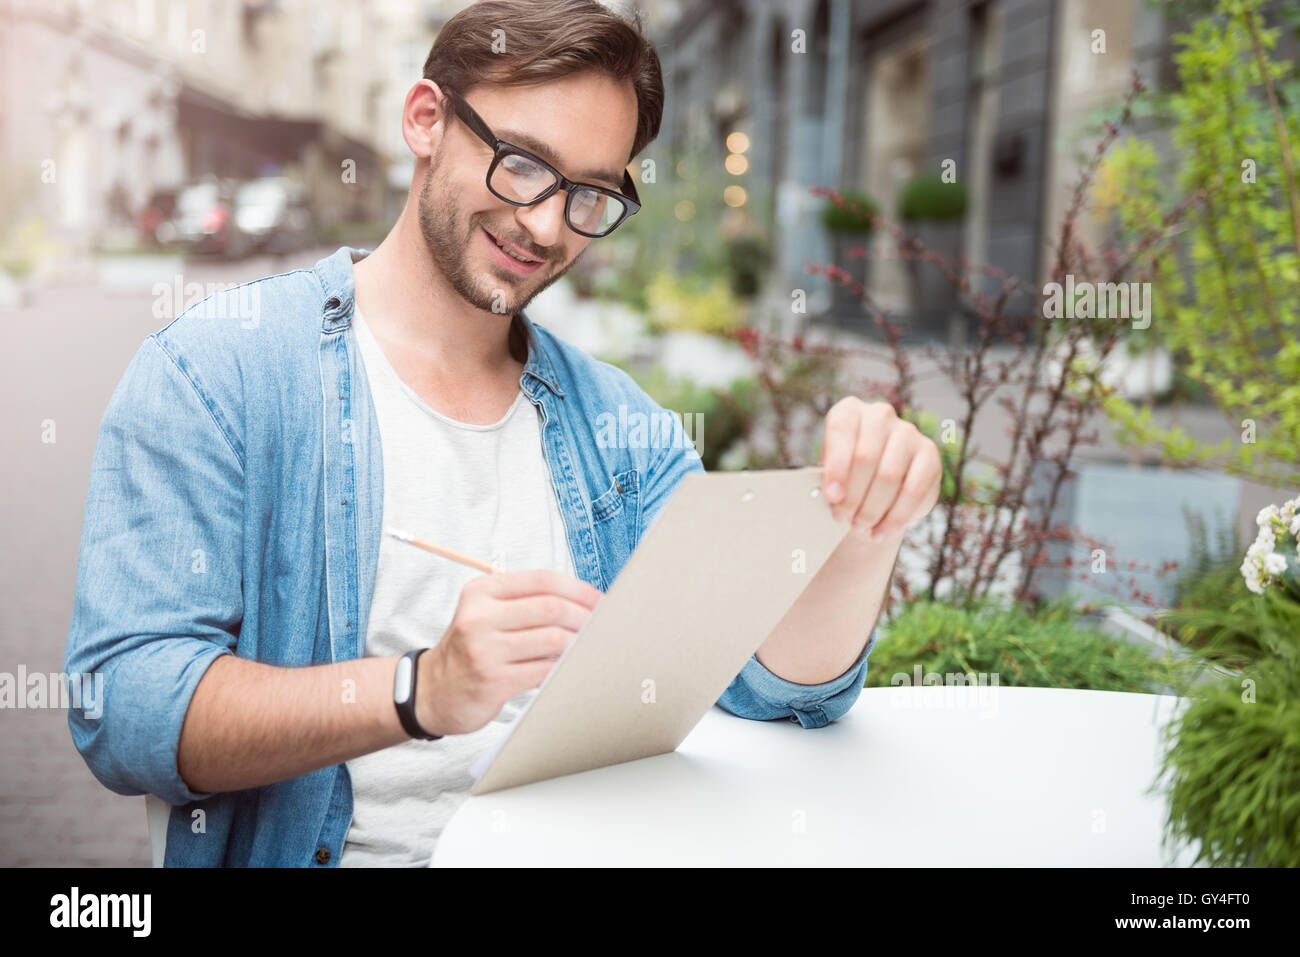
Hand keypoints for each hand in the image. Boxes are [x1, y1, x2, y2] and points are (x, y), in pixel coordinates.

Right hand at [415, 570, 601, 735]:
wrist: (432, 691)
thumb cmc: (471, 649)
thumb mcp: (484, 613)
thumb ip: (524, 603)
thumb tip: (584, 603)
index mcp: (481, 592)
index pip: (541, 580)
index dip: (579, 589)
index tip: (601, 600)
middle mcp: (479, 617)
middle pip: (551, 608)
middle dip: (585, 616)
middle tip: (603, 625)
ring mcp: (485, 650)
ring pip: (553, 640)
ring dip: (579, 644)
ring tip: (589, 647)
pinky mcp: (493, 681)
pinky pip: (544, 671)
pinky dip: (564, 668)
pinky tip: (570, 668)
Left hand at [818, 397, 941, 541]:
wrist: (879, 487)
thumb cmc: (847, 478)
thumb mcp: (832, 476)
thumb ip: (828, 482)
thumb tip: (832, 499)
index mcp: (849, 412)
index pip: (840, 431)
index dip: (835, 466)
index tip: (831, 496)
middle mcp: (879, 415)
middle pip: (865, 457)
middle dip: (852, 495)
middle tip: (843, 519)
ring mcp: (908, 432)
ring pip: (889, 476)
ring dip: (872, 509)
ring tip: (860, 527)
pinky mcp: (930, 454)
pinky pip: (913, 490)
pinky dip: (895, 517)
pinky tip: (882, 532)